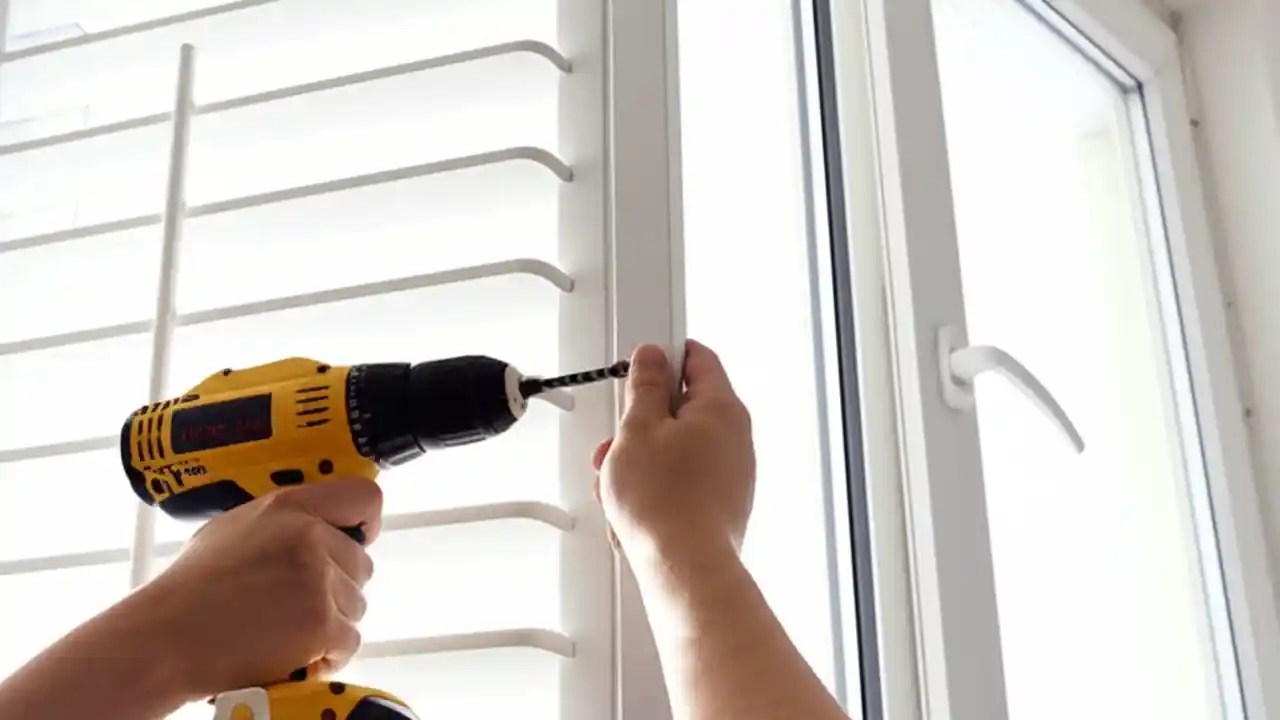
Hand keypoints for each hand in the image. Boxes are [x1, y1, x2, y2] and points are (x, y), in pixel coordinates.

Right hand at [136, 478, 381, 699]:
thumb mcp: (233, 529)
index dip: (366, 523)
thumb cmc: (190, 592)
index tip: (357, 539)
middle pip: (362, 564)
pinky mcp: (321, 622)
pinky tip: (295, 653)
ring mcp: (317, 579)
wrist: (164, 640)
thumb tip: (318, 527)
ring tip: (286, 629)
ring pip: (357, 605)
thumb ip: (283, 523)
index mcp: (288, 507)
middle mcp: (308, 537)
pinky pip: (349, 640)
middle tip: (297, 603)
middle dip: (338, 587)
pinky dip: (327, 655)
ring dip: (331, 622)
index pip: (363, 495)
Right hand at [593, 341, 755, 556]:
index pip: (698, 358)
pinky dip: (655, 487)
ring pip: (677, 448)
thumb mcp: (637, 429)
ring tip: (619, 482)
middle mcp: (736, 438)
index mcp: (722, 408)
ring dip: (642, 459)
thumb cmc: (664, 503)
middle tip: (619, 439)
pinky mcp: (721, 504)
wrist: (684, 569)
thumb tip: (650, 359)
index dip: (663, 357)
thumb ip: (644, 387)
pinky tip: (632, 507)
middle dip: (643, 422)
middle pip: (684, 408)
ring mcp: (731, 473)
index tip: (639, 367)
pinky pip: (682, 480)